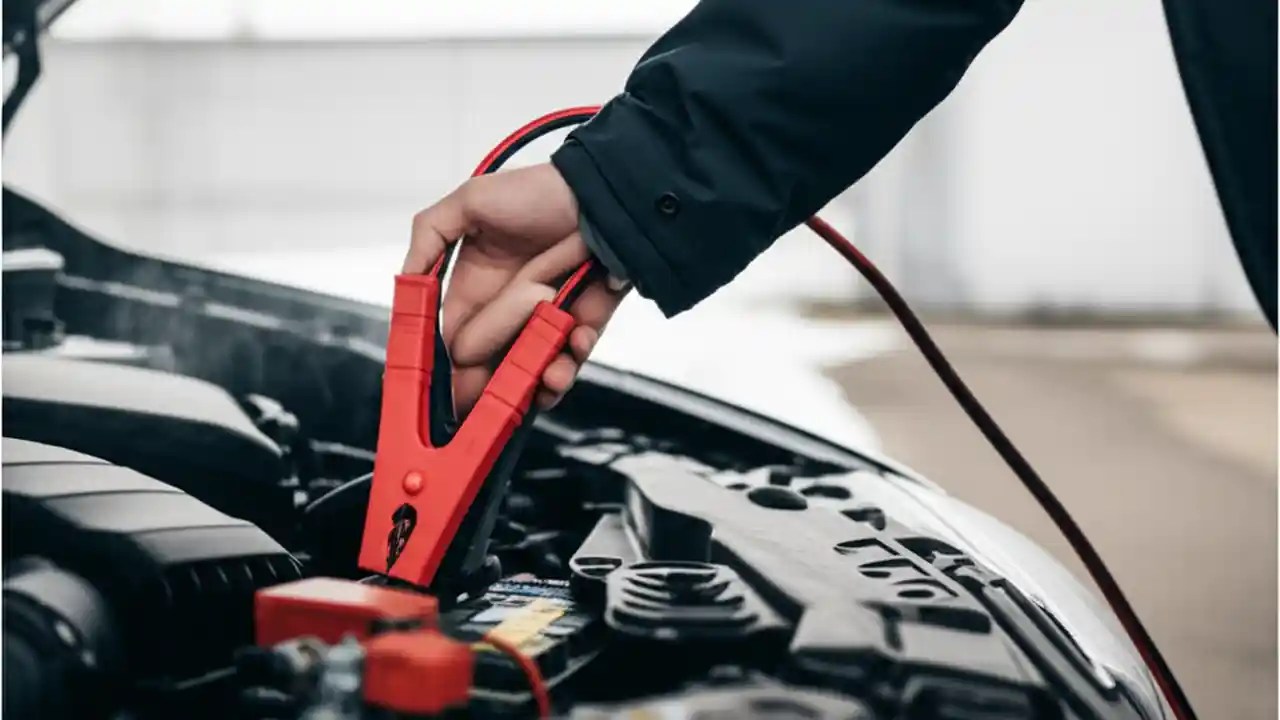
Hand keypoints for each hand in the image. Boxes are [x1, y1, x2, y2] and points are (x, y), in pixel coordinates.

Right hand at [403, 163, 626, 416]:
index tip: (457, 393)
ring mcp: (547, 319)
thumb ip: (430, 235)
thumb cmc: (539, 191)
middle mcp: (510, 309)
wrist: (601, 192)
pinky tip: (577, 339)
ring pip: (536, 370)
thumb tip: (406, 280)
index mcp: (477, 288)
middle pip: (495, 365)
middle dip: (497, 385)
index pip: (457, 341)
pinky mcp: (585, 321)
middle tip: (503, 394)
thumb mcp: (472, 201)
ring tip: (552, 375)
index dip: (455, 370)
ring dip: (541, 381)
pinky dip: (575, 355)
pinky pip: (576, 354)